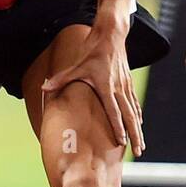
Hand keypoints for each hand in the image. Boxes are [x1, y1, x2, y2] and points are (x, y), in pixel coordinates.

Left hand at [41, 29, 144, 157]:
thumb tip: (44, 86)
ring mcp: (125, 86)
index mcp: (106, 86)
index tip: (122, 142)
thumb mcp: (76, 65)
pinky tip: (139, 123)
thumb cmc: (92, 51)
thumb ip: (61, 79)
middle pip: (129, 116)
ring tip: (141, 145)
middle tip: (139, 151)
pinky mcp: (128, 82)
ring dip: (138, 129)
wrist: (111, 35)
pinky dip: (137, 115)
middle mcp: (119, 88)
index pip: (113, 111)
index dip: (118, 127)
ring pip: (134, 112)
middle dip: (134, 135)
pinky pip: (134, 102)